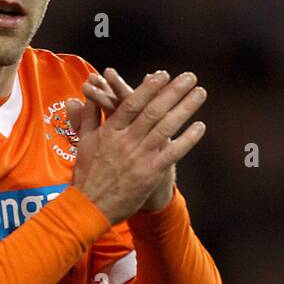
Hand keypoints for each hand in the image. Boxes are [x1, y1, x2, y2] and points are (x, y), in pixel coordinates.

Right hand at [65, 67, 206, 223]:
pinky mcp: (149, 174)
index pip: (131, 104)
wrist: (90, 208)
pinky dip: (187, 139)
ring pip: (165, 127)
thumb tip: (86, 96)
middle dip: (173, 91)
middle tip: (190, 77)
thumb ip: (88, 117)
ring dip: (185, 108)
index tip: (163, 75)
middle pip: (153, 111)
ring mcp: (138, 158)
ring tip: (200, 93)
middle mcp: (125, 141)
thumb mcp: (83, 143)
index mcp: (110, 132)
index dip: (148, 88)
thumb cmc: (86, 176)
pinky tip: (200, 127)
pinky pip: (172, 153)